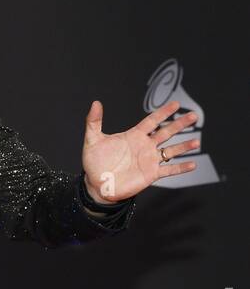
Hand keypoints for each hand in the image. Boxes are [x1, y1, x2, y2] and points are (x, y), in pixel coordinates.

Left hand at [81, 98, 199, 203]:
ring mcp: (149, 160)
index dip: (163, 112)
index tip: (176, 104)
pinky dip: (180, 168)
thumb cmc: (94, 163)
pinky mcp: (151, 174)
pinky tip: (192, 165)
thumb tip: (96, 103)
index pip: (152, 121)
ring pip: (170, 151)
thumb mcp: (92, 141)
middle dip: (180, 124)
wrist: (97, 185)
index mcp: (134, 136)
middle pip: (166, 132)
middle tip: (193, 116)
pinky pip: (168, 170)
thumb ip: (94, 121)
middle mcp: (145, 146)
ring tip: (196, 142)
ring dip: (183, 146)